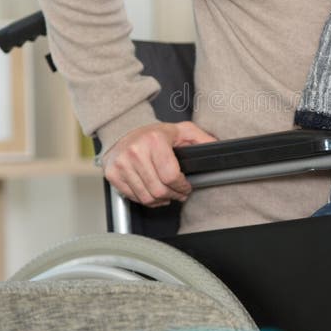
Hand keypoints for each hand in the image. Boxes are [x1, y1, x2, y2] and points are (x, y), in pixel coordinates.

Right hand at [102, 121, 216, 206]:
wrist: (124, 130)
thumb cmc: (155, 133)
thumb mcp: (182, 130)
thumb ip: (202, 139)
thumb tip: (218, 149)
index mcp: (154, 140)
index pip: (171, 176)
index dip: (182, 186)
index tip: (186, 186)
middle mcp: (135, 151)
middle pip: (159, 189)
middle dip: (174, 195)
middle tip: (179, 193)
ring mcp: (122, 164)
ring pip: (146, 197)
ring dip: (161, 200)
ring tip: (167, 193)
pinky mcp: (112, 174)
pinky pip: (133, 197)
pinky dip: (146, 200)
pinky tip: (152, 192)